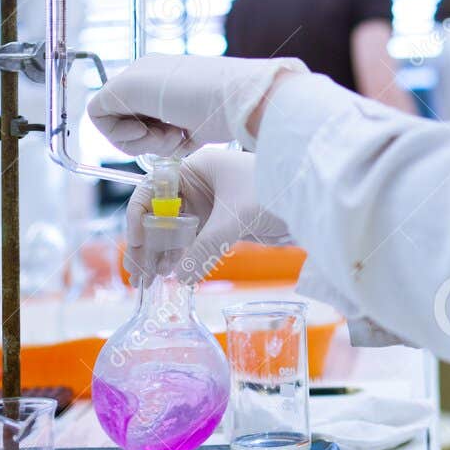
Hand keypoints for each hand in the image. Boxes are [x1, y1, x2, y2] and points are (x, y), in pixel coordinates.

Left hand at [88, 53, 306, 156]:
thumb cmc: (229, 113)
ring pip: (111, 119)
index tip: (177, 138)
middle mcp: (148, 71)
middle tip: (174, 137)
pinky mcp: (125, 84)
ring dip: (140, 141)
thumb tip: (167, 144)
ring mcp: (136, 75)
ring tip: (172, 133)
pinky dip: (122, 135)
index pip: (139, 113)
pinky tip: (152, 132)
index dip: (150, 136)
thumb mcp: (197, 123)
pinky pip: (98, 115)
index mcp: (166, 77)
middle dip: (144, 140)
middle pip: (122, 116)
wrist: (240, 99)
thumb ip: (176, 129)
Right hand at [125, 144, 293, 283]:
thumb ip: (204, 249)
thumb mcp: (234, 219)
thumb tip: (179, 278)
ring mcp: (210, 205)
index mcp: (194, 168)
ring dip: (162, 255)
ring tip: (150, 281)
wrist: (314, 196)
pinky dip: (183, 258)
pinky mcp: (223, 223)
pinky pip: (194, 242)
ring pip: (175, 231)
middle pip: (160, 214)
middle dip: (147, 244)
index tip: (135, 246)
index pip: (151, 191)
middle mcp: (197, 184)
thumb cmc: (274, 190)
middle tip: (138, 275)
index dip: (138, 218)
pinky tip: (174, 275)